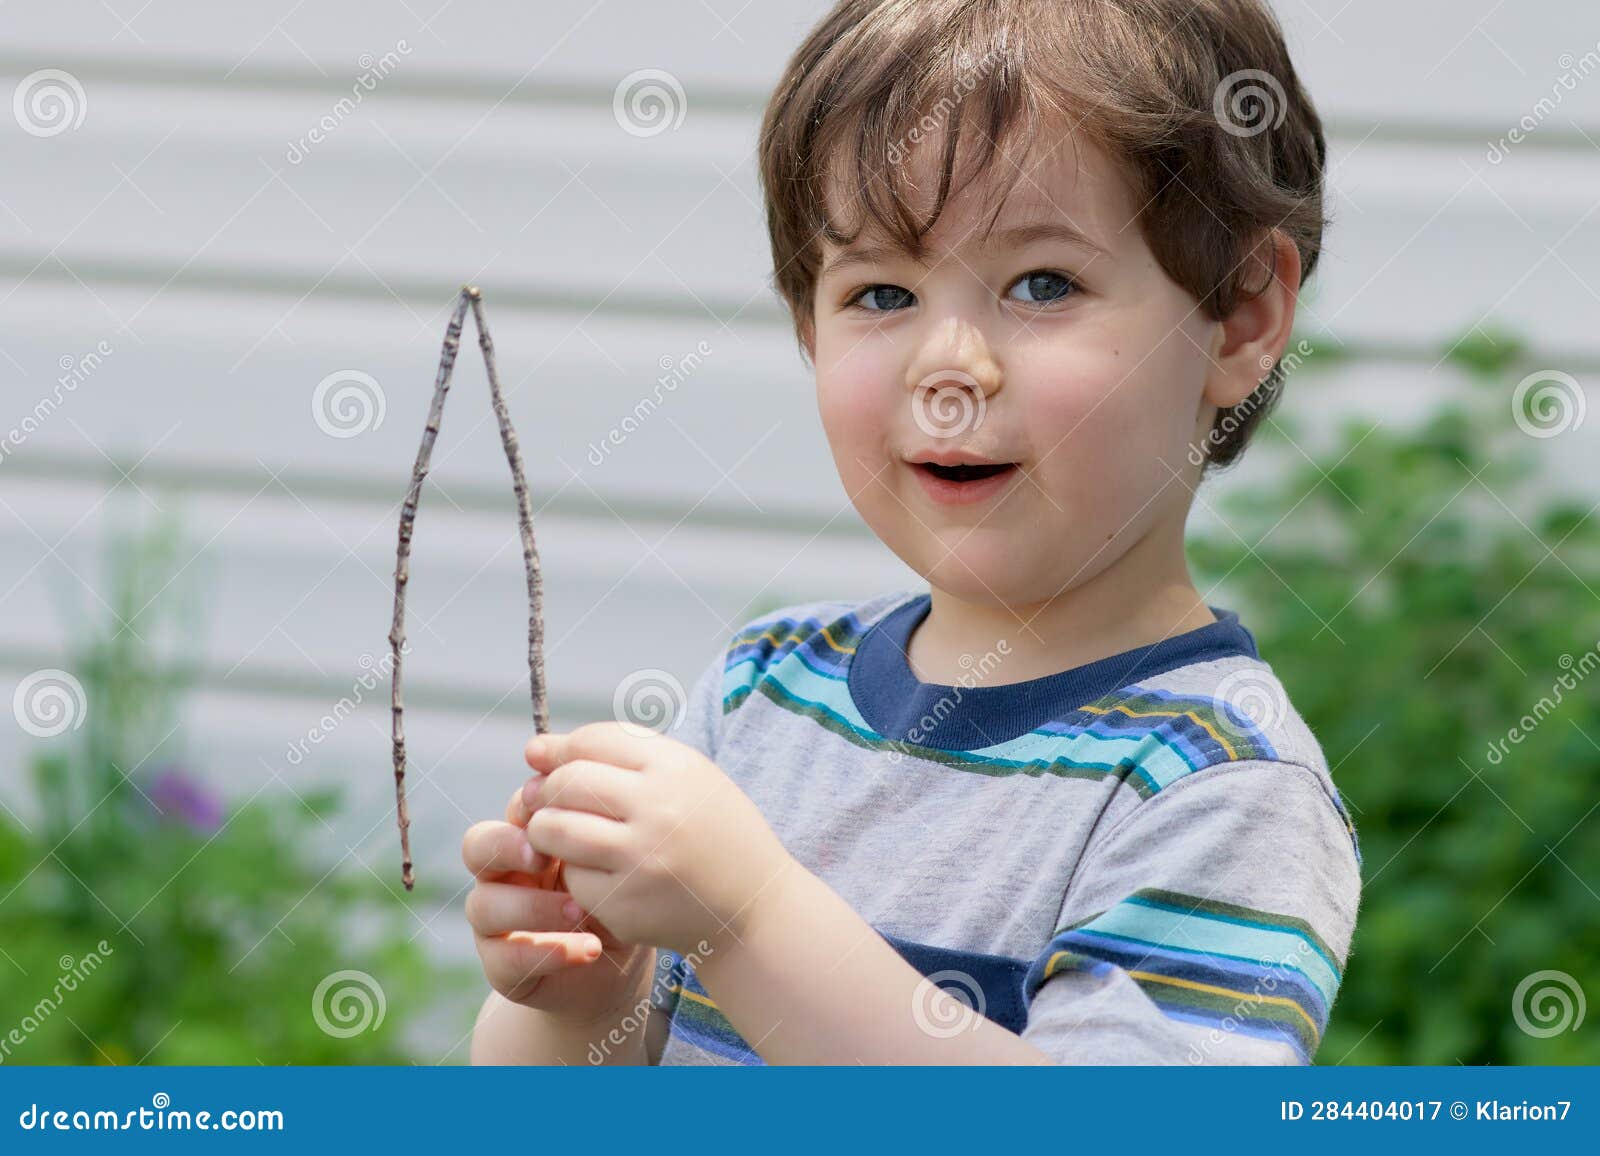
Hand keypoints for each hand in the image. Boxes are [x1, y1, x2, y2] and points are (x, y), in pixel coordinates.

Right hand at [462, 783, 653, 1023]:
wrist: (618, 963)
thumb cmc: (616, 897)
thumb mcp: (613, 860)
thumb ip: (598, 829)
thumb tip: (599, 784)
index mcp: (529, 839)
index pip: (516, 808)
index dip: (533, 806)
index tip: (569, 810)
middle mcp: (502, 876)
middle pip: (477, 846)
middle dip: (506, 846)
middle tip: (543, 855)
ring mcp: (495, 923)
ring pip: (484, 905)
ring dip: (533, 906)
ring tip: (580, 911)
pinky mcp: (501, 968)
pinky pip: (505, 959)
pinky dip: (548, 953)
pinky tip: (589, 949)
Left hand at [521, 721, 796, 957]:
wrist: (752, 905)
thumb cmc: (710, 831)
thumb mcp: (686, 777)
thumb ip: (619, 756)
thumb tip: (535, 749)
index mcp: (675, 768)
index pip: (591, 740)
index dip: (558, 749)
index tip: (543, 760)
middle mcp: (657, 808)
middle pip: (567, 782)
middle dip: (545, 790)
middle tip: (545, 801)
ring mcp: (640, 858)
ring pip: (554, 829)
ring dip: (544, 829)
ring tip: (557, 834)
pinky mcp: (625, 901)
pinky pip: (571, 877)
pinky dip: (573, 873)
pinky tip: (596, 873)